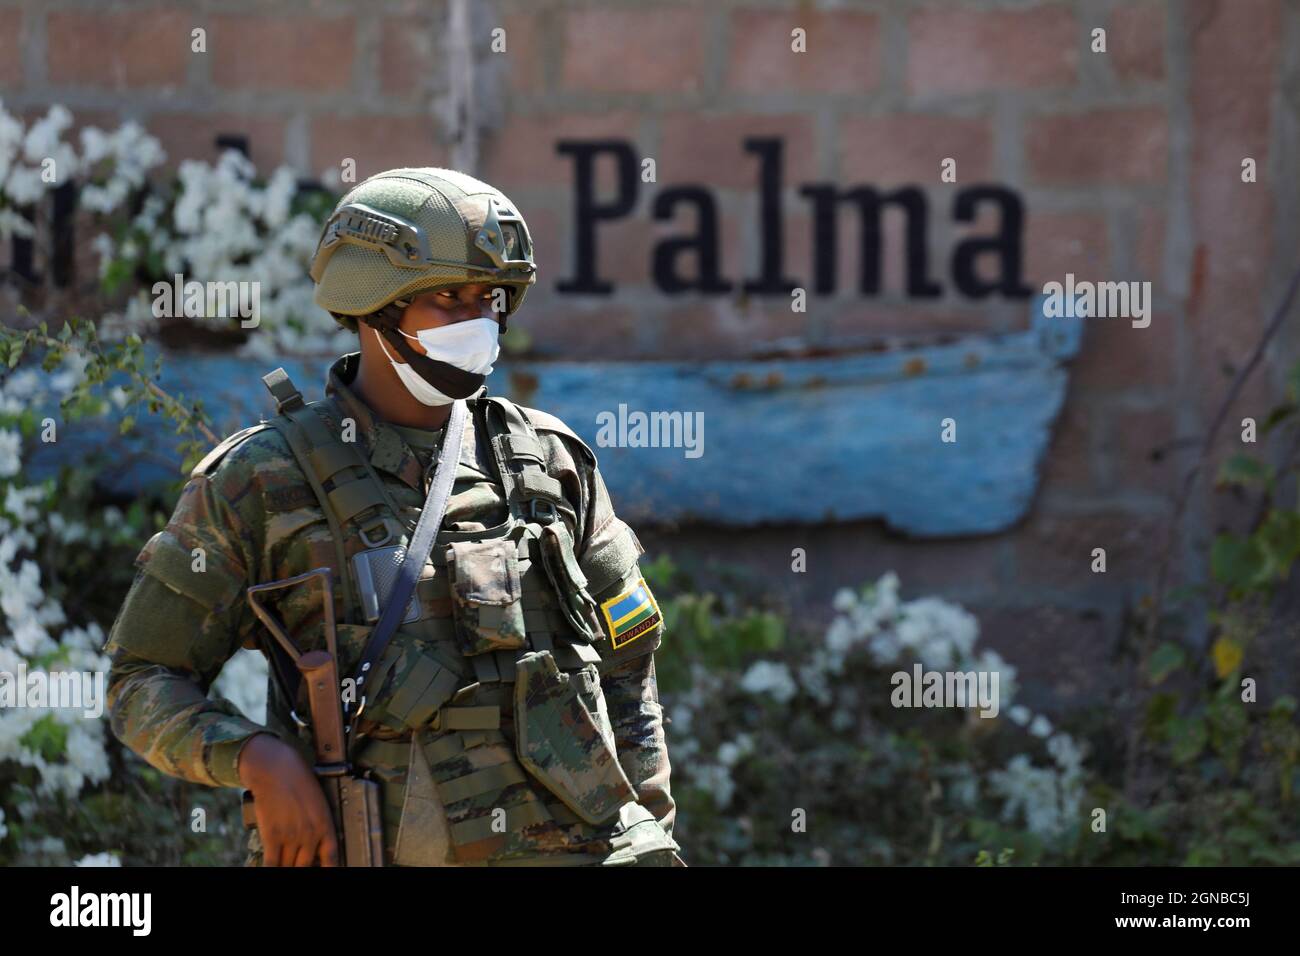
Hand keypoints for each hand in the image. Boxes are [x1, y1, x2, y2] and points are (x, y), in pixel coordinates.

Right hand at [237, 733, 339, 866]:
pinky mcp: (273, 837)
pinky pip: (272, 864)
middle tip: (296, 863)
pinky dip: (270, 869)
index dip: (328, 869)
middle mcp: (311, 834)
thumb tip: (313, 845)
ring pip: (288, 866)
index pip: (331, 857)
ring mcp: (292, 836)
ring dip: (285, 866)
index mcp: (325, 824)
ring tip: (284, 863)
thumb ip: (317, 823)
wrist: (276, 770)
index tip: (322, 869)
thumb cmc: (298, 781)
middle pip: (306, 866)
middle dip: (301, 867)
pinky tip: (272, 868)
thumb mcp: (318, 802)